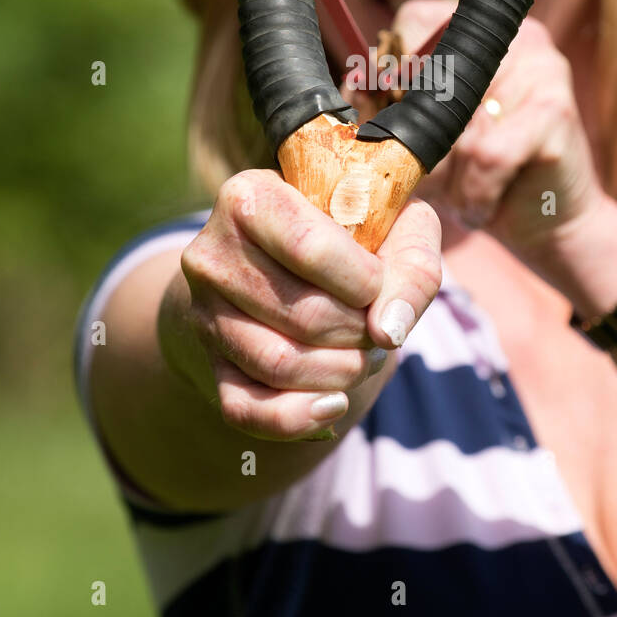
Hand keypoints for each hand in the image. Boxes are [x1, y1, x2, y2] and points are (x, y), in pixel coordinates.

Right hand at [174, 169, 440, 440]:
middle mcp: (212, 253)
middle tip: (376, 328)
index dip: (364, 282)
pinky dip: (299, 418)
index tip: (378, 284)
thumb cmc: (352, 237)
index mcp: (250, 198)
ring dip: (342, 373)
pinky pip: (247, 411)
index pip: (311, 249)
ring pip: (280, 365)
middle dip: (360, 334)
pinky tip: (333, 404)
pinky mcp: (208, 363)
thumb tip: (388, 331)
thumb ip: (412, 266)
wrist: (288, 264)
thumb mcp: (395, 226)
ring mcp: (203, 312)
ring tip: (361, 356)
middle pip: (304, 315)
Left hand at [351, 0, 604, 276]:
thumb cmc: (481, 179)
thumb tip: (352, 89)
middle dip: (417, 139)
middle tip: (425, 178)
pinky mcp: (555, 108)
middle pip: (429, 74)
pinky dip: (475, 194)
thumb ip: (391, 110)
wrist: (552, 223)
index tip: (386, 120)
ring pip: (454, 125)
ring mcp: (539, 67)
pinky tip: (481, 209)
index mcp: (479, 34)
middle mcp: (514, 37)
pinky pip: (487, 155)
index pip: (412, 21)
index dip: (386, 73)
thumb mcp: (427, 142)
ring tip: (462, 198)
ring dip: (448, 179)